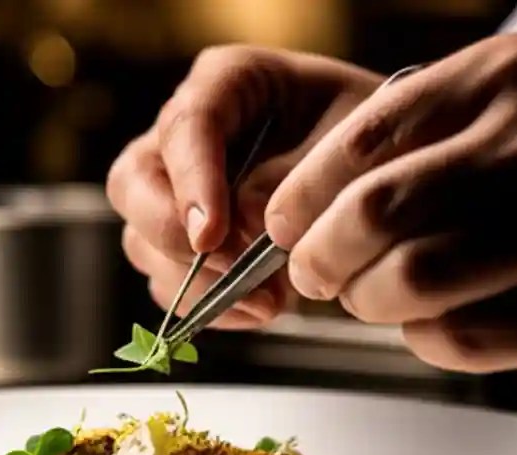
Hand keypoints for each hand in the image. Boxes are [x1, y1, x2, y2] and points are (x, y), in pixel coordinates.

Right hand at [106, 45, 383, 328]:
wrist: (383, 178)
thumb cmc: (370, 144)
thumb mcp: (349, 145)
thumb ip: (294, 179)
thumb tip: (243, 226)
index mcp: (228, 83)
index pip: (185, 125)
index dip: (191, 182)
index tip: (212, 234)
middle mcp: (185, 135)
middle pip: (133, 184)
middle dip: (174, 237)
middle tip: (232, 271)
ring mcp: (176, 192)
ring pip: (142, 241)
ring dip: (198, 284)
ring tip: (270, 301)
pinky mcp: (187, 244)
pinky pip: (169, 285)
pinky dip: (210, 307)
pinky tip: (261, 309)